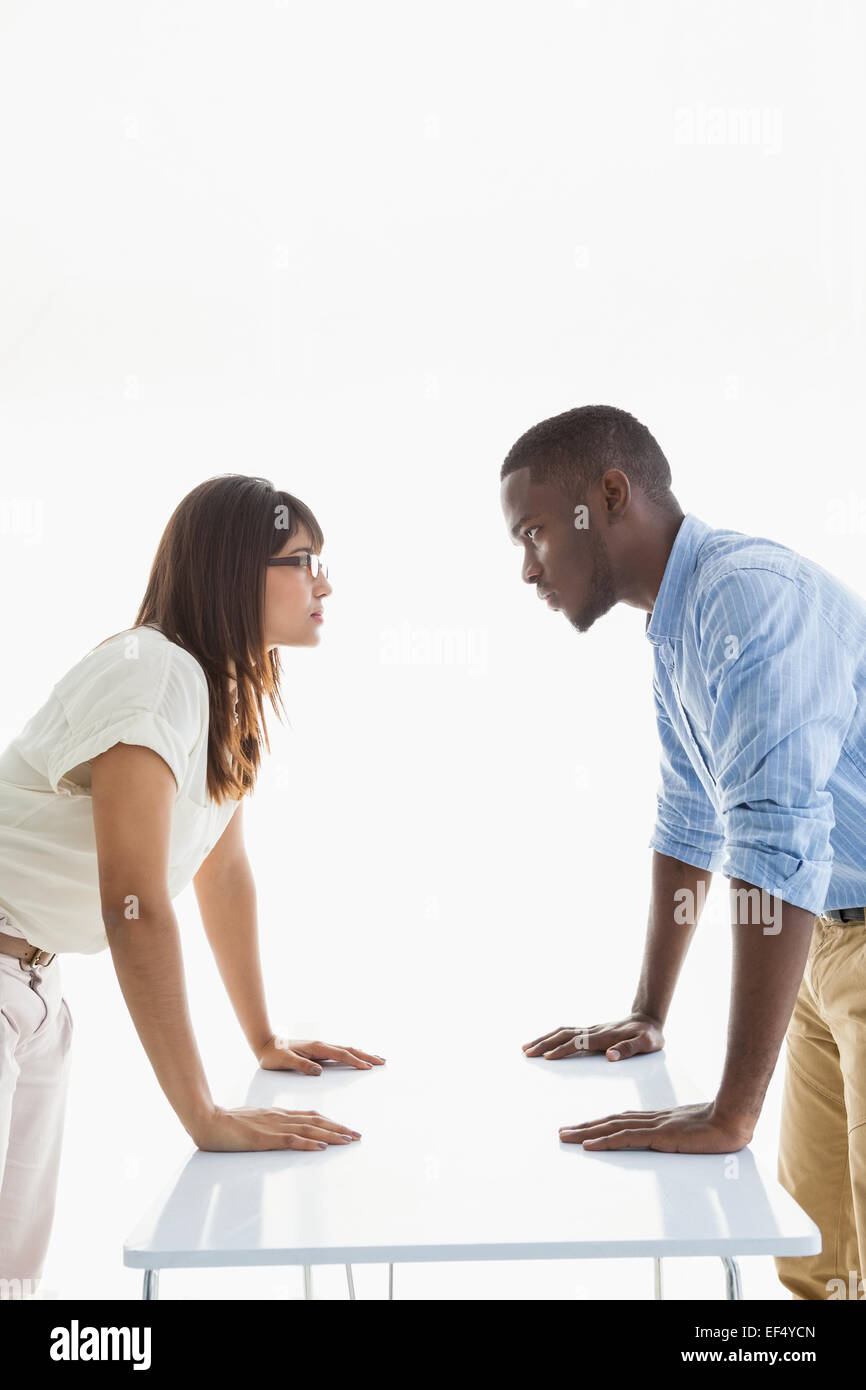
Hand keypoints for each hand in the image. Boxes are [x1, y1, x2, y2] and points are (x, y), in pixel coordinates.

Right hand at [192, 1106, 361, 1152]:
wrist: (208, 1120)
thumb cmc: (227, 1123)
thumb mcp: (252, 1122)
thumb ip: (268, 1125)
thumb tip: (280, 1133)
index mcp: (277, 1113)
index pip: (310, 1115)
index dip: (329, 1122)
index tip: (344, 1128)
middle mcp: (280, 1117)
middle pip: (315, 1120)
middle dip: (338, 1128)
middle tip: (356, 1135)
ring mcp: (273, 1126)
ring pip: (309, 1129)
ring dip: (330, 1135)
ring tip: (347, 1140)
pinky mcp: (264, 1138)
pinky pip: (291, 1140)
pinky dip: (309, 1143)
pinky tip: (321, 1147)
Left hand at [257, 1035, 385, 1073]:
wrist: (264, 1044)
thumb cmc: (272, 1055)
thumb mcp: (284, 1061)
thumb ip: (301, 1065)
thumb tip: (319, 1071)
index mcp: (316, 1048)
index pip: (341, 1055)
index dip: (355, 1061)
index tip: (368, 1067)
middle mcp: (321, 1045)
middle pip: (349, 1050)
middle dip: (366, 1056)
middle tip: (382, 1062)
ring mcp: (320, 1048)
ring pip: (346, 1050)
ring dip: (362, 1054)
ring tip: (375, 1059)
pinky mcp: (318, 1052)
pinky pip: (339, 1053)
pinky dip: (352, 1055)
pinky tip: (355, 1059)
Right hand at [522, 1013, 663, 1060]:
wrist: (648, 1018)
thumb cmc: (648, 1035)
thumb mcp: (645, 1043)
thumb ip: (628, 1049)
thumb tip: (610, 1056)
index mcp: (603, 1036)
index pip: (578, 1043)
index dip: (562, 1050)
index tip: (546, 1057)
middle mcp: (593, 1031)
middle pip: (563, 1035)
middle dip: (543, 1043)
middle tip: (526, 1052)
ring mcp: (590, 1029)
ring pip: (562, 1032)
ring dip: (543, 1038)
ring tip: (526, 1046)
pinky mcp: (590, 1031)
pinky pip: (566, 1032)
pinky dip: (552, 1036)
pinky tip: (545, 1041)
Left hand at [559, 1101, 753, 1152]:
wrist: (731, 1119)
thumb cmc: (718, 1126)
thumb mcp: (692, 1131)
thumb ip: (677, 1134)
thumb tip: (669, 1141)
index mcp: (657, 1118)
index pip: (621, 1120)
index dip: (600, 1123)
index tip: (583, 1128)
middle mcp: (649, 1119)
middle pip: (610, 1121)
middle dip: (585, 1127)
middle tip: (563, 1133)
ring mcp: (652, 1126)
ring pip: (611, 1128)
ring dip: (586, 1133)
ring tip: (566, 1137)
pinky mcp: (657, 1136)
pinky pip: (625, 1138)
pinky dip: (604, 1141)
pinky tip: (589, 1145)